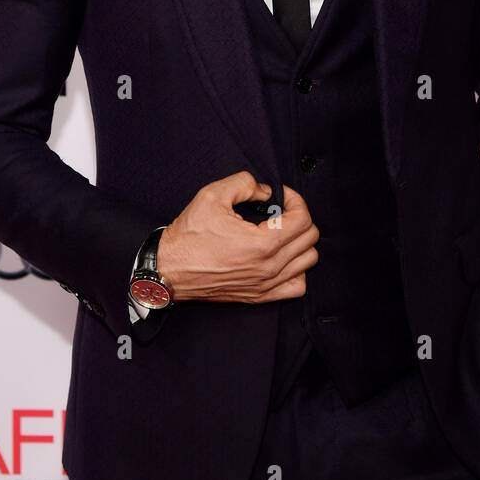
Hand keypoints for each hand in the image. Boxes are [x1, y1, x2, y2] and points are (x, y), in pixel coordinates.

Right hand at [156, 172, 318, 304]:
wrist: (169, 269)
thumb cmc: (188, 237)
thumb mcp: (212, 196)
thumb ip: (244, 183)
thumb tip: (266, 191)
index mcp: (262, 244)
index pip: (302, 219)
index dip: (295, 200)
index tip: (282, 195)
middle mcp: (268, 267)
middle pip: (309, 238)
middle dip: (299, 217)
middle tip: (279, 210)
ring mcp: (266, 284)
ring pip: (308, 261)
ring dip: (300, 242)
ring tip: (281, 231)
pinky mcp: (260, 296)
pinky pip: (297, 286)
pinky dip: (297, 269)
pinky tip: (282, 257)